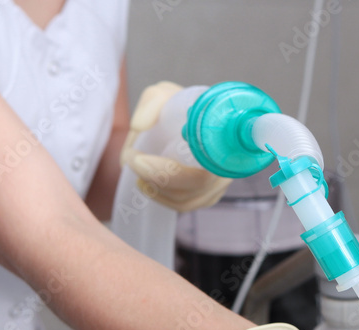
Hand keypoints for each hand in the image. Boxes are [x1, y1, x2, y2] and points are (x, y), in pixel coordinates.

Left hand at [121, 82, 231, 211]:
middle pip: (195, 188)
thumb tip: (139, 127)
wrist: (188, 115)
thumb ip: (152, 103)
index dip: (170, 172)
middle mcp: (226, 168)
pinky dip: (162, 198)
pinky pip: (186, 205)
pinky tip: (146, 184)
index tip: (138, 158)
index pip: (204, 171)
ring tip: (136, 169)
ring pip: (188, 200)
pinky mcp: (208, 193)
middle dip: (157, 178)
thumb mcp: (164, 94)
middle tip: (132, 160)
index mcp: (223, 142)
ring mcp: (218, 184)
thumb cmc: (178, 105)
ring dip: (157, 189)